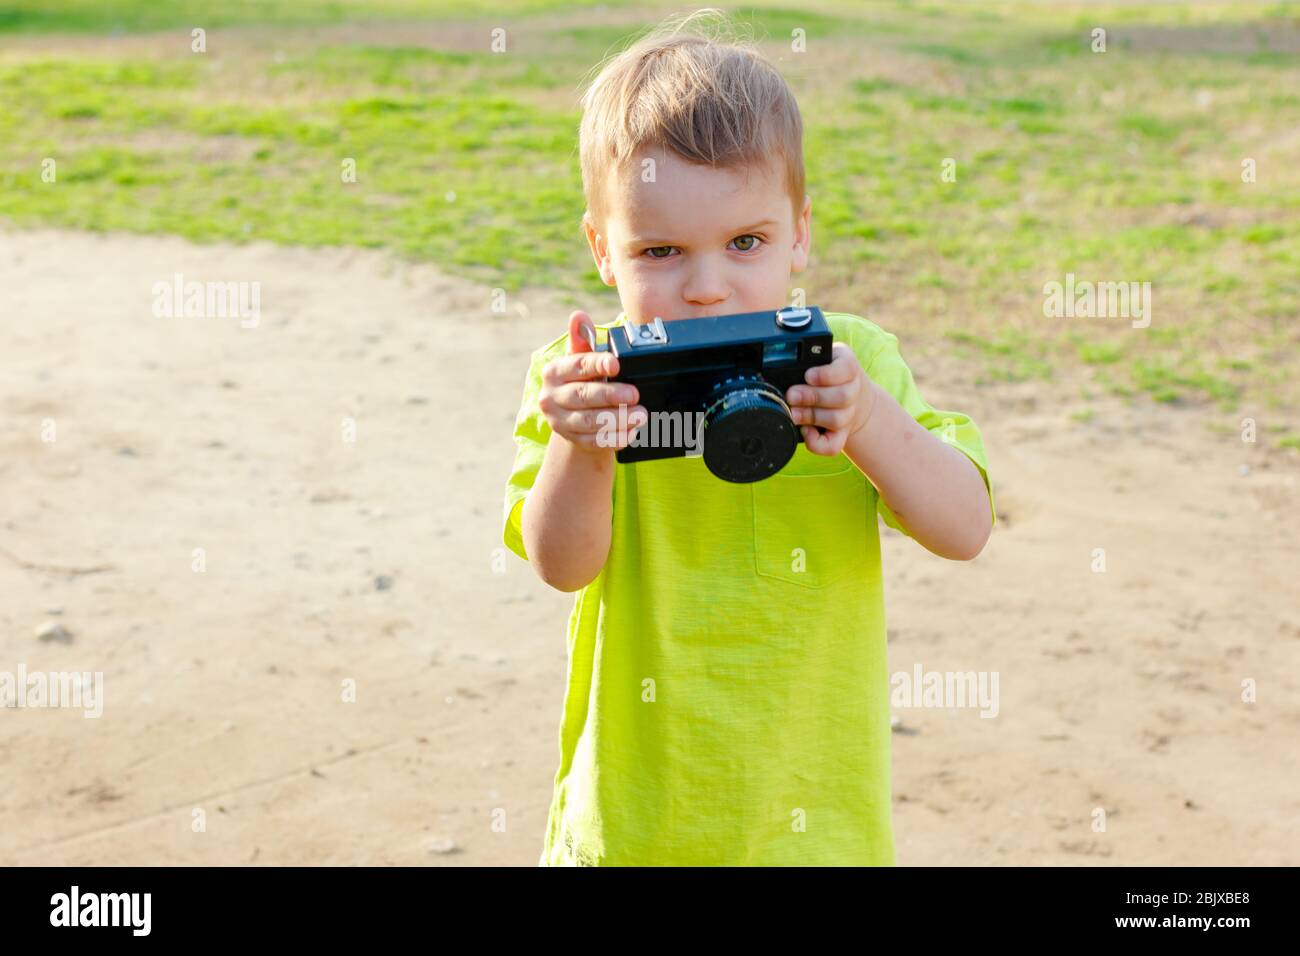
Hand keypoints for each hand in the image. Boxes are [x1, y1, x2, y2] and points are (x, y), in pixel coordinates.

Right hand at [538, 311, 646, 452]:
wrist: (572, 419)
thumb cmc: (581, 382)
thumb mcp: (580, 360)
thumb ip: (583, 340)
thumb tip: (578, 316)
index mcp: (554, 372)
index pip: (576, 366)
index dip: (597, 364)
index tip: (616, 365)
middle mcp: (552, 397)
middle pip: (583, 396)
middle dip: (611, 395)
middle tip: (635, 394)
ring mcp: (560, 422)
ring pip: (590, 421)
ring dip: (618, 419)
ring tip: (641, 415)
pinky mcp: (572, 440)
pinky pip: (595, 442)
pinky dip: (614, 438)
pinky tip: (631, 433)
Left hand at [784, 342, 877, 456]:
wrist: (849, 395)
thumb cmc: (823, 373)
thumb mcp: (819, 358)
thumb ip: (806, 360)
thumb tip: (780, 369)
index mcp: (847, 366)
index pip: (847, 368)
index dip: (827, 375)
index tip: (808, 376)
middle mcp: (854, 390)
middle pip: (843, 396)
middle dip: (813, 397)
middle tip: (791, 396)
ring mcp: (849, 414)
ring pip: (838, 419)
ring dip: (812, 416)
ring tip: (793, 412)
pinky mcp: (841, 435)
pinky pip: (833, 446)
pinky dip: (817, 443)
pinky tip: (805, 431)